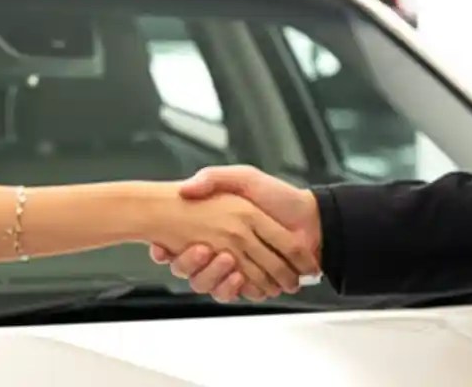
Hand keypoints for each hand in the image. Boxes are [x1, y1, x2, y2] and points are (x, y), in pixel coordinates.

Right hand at [150, 166, 320, 301]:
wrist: (310, 219)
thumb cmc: (277, 196)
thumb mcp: (243, 178)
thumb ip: (213, 179)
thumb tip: (185, 190)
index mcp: (213, 225)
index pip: (177, 243)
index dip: (165, 249)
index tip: (161, 249)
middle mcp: (220, 248)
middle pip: (189, 267)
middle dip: (188, 263)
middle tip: (202, 250)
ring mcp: (235, 267)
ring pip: (208, 284)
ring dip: (213, 276)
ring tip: (226, 262)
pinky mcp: (251, 282)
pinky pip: (233, 293)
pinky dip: (235, 288)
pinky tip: (239, 277)